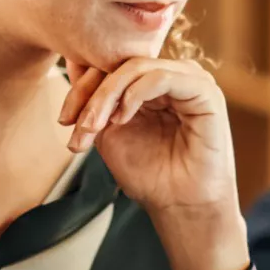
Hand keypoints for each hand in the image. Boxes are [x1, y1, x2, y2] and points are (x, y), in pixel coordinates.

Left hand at [60, 60, 248, 269]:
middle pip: (122, 63)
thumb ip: (95, 101)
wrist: (179, 206)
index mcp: (153, 83)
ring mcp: (191, 81)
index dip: (83, 87)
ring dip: (107, 95)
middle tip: (76, 125)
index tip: (65, 120)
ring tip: (94, 126)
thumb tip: (71, 63)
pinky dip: (134, 94)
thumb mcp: (109, 132)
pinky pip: (161, 77)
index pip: (113, 65)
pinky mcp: (205, 92)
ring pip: (137, 67)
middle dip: (91, 93)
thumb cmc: (150, 174)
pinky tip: (123, 119)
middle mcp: (174, 76)